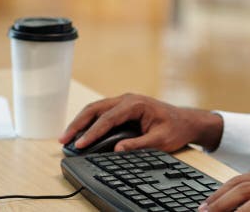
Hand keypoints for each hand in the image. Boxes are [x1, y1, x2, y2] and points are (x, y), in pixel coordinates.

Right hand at [58, 93, 222, 151]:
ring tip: (66, 137)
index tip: (80, 145)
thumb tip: (118, 150)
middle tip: (63, 140)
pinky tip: (79, 133)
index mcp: (136, 104)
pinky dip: (88, 122)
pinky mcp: (122, 108)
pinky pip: (101, 113)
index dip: (92, 133)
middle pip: (96, 109)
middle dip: (78, 124)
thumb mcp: (160, 140)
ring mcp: (123, 102)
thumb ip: (139, 145)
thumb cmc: (175, 128)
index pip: (108, 118)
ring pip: (95, 109)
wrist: (186, 121)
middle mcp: (127, 99)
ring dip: (80, 122)